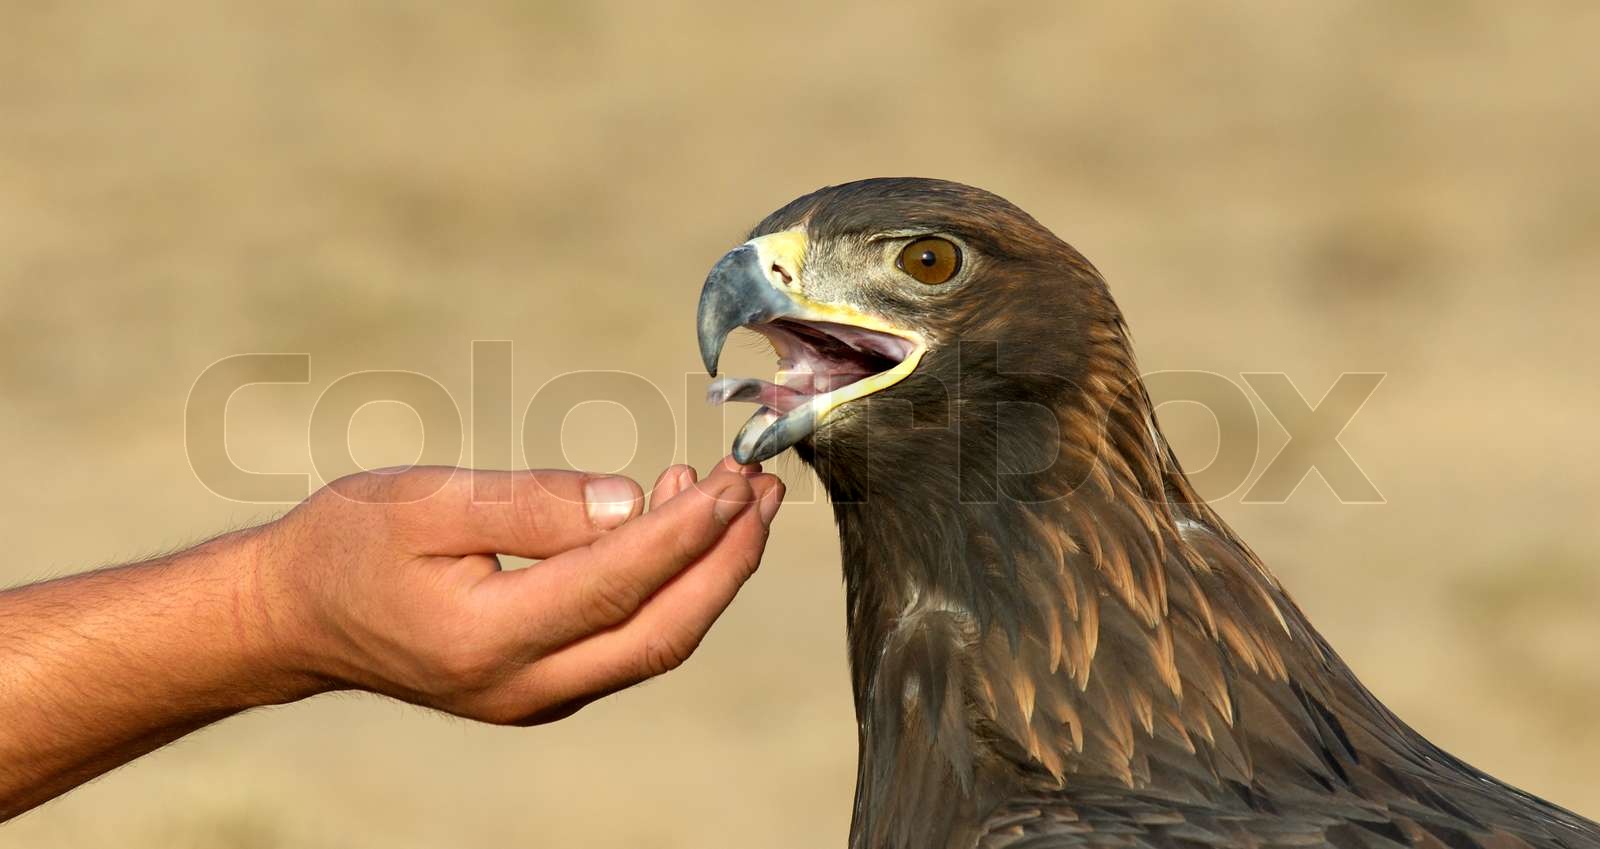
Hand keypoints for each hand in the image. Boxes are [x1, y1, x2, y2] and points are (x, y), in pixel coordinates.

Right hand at [251, 457, 783, 724]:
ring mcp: (535, 699)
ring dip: (707, 573)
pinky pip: (626, 642)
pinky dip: (667, 588)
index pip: (615, 584)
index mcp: (485, 638)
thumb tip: (634, 502)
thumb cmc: (347, 544)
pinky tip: (678, 522)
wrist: (293, 618)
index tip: (735, 480)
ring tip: (740, 495)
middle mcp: (521, 687)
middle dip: (725, 561)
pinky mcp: (542, 689)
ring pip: (652, 643)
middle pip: (659, 632)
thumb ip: (530, 504)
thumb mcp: (424, 501)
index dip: (685, 532)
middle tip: (763, 488)